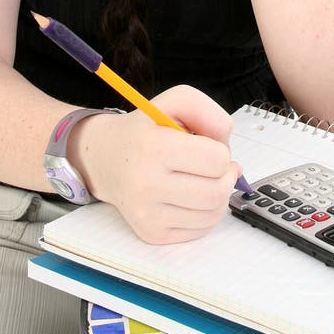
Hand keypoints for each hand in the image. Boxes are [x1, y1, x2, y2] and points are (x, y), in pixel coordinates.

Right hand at [72, 85, 241, 244]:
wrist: (106, 157)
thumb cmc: (146, 128)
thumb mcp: (176, 100)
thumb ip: (208, 112)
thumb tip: (227, 146)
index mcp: (154, 147)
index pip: (216, 160)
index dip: (221, 151)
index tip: (209, 146)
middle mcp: (147, 184)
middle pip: (217, 191)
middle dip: (226, 176)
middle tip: (216, 166)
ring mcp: (147, 213)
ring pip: (213, 214)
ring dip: (219, 194)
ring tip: (205, 179)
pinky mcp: (151, 233)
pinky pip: (200, 230)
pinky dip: (206, 213)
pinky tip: (193, 196)